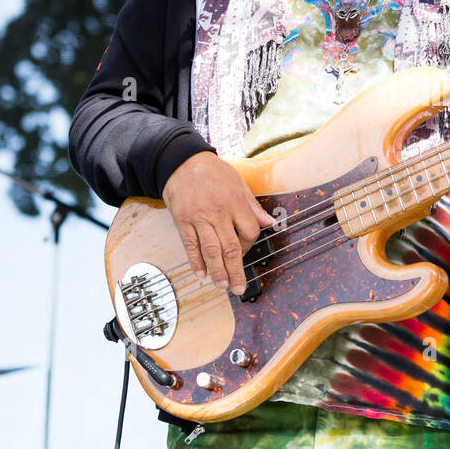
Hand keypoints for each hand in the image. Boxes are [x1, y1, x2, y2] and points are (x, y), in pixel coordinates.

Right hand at [162, 152, 275, 294]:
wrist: (181, 161)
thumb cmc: (211, 171)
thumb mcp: (238, 183)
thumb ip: (252, 206)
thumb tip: (269, 222)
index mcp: (235, 204)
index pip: (249, 232)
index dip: (250, 245)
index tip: (247, 251)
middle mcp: (218, 213)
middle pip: (231, 247)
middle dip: (236, 271)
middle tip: (239, 287)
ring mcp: (199, 218)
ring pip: (211, 250)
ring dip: (217, 271)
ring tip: (222, 285)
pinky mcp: (182, 221)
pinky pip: (190, 245)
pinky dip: (195, 261)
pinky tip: (201, 273)